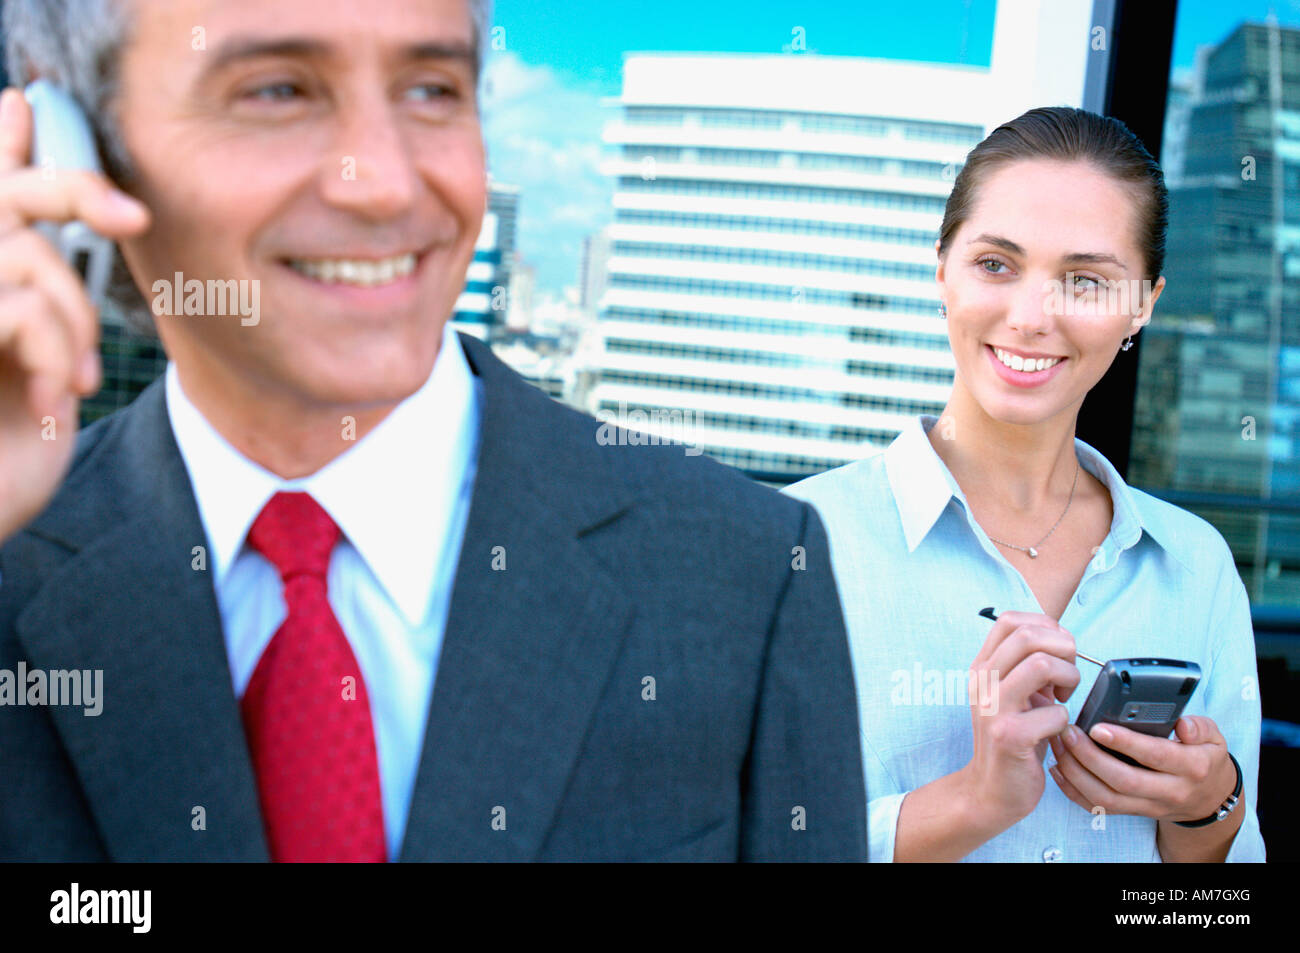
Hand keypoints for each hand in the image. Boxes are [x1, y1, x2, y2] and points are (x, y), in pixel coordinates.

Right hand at [0, 86, 149, 544]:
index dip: (5, 144)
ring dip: (71, 322)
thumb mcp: (41, 365)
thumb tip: (81, 231)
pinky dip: (51, 351)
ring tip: (73, 380)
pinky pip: (15, 303)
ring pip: (24, 255)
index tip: (28, 101)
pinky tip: (46, 399)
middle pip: (9, 196)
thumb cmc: (5, 448)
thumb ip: (45, 299)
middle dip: (74, 188)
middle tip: (131, 218)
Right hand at [960, 611, 1081, 829]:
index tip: (1059, 650)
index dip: (1045, 626)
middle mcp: (982, 683)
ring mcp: (993, 708)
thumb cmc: (1013, 738)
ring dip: (1068, 678)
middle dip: (1063, 649)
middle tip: (1068, 675)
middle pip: (1027, 635)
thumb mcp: (1014, 694)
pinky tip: (1056, 732)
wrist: (991, 790)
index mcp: (982, 668)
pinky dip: (1065, 720)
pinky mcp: (1010, 736)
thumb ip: (1029, 667)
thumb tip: (1062, 642)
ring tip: (1066, 698)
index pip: (1009, 620)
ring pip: (1041, 664)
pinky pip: (1055, 712)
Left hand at [1049, 715, 1236, 822]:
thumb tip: (1183, 725)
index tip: (1098, 727)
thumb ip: (1200, 726)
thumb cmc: (1204, 759)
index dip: (1125, 742)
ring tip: (1059, 745)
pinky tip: (1059, 768)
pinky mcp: (1133, 811)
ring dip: (1076, 773)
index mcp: (1191, 767)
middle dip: (1089, 756)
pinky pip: (1098, 807)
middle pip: (1123, 780)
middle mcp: (1169, 790)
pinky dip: (1073, 790)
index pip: (1155, 755)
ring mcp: (1149, 805)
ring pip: (1106, 797)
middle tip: (1068, 733)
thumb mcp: (1213, 738)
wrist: (1209, 798)